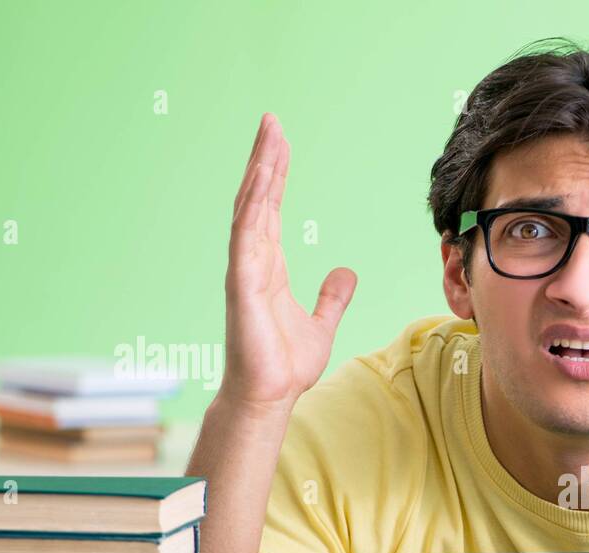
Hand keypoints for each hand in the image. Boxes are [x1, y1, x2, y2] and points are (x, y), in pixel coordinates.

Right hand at [222, 114, 355, 412]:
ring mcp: (244, 271)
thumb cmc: (285, 365)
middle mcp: (253, 261)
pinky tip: (260, 182)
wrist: (270, 396)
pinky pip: (246, 238)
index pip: (272, 209)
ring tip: (269, 136)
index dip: (276, 175)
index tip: (282, 142)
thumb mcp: (321, 323)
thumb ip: (332, 297)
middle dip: (265, 160)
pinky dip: (253, 208)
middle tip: (273, 121)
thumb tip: (346, 272)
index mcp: (269, 266)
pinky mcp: (242, 285)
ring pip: (251, 209)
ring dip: (259, 172)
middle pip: (257, 198)